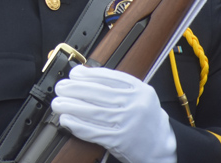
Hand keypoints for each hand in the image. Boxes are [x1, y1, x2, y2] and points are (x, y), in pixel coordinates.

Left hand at [52, 65, 176, 162]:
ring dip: (70, 107)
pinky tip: (67, 120)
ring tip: (58, 103)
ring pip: (93, 112)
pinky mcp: (120, 141)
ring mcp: (127, 124)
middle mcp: (134, 106)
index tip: (73, 74)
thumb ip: (117, 84)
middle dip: (73, 89)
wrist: (162, 145)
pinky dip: (77, 125)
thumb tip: (85, 74)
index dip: (87, 75)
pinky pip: (94, 131)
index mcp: (139, 90)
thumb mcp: (139, 94)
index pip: (108, 78)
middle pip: (97, 94)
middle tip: (60, 87)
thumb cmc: (146, 117)